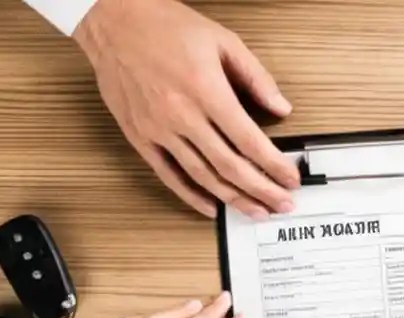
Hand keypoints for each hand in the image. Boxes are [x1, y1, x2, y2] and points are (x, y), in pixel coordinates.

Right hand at [74, 0, 298, 218]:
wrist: (114, 21)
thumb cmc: (165, 26)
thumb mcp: (223, 40)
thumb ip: (255, 77)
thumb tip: (280, 106)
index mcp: (205, 89)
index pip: (249, 140)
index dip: (273, 165)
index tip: (289, 178)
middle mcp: (181, 114)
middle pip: (229, 166)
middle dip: (261, 190)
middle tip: (282, 204)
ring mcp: (158, 129)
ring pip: (202, 176)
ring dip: (233, 198)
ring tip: (255, 210)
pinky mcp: (139, 136)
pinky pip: (168, 175)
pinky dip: (191, 195)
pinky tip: (211, 207)